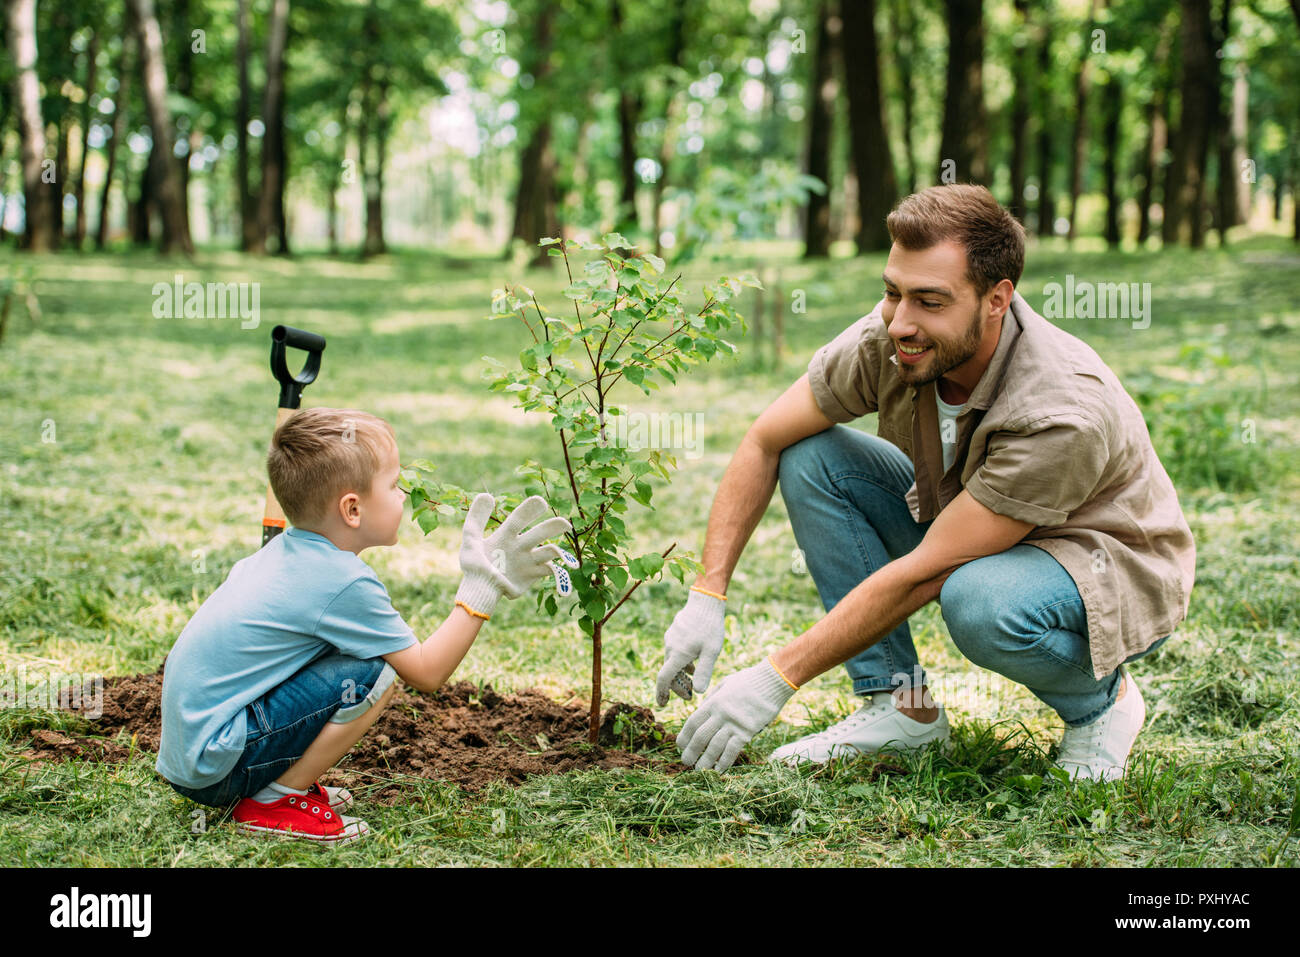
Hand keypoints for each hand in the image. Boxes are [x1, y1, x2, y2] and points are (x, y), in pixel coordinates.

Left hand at [454, 493, 572, 618]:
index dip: (530, 509)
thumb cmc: (473, 565)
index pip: (520, 518)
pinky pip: (551, 570)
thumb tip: (487, 495)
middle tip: (565, 524)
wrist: (478, 590)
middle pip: (542, 532)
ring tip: (562, 556)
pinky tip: (562, 575)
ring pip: (550, 551)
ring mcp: (528, 560)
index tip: (541, 502)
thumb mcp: (471, 539)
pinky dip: (559, 572)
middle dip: (554, 527)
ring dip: (558, 552)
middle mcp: (521, 545)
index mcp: (507, 535)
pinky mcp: (533, 574)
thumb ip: (476, 518)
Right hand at [655, 587, 726, 706]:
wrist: (705, 602)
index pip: (664, 678)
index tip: (662, 704)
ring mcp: (671, 639)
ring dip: (680, 674)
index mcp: (678, 654)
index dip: (662, 692)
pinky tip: (693, 664)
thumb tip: (699, 692)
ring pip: (672, 662)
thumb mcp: (712, 652)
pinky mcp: (674, 632)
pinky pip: (674, 652)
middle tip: (690, 696)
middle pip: (669, 672)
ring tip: (693, 681)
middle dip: (677, 686)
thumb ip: (704, 672)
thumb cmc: (711, 627)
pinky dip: (681, 662)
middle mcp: (670, 647)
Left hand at [676, 657, 796, 771]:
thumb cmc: (750, 680)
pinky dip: (724, 761)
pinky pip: (733, 749)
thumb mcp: (726, 683)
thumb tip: (702, 710)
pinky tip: (719, 770)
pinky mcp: (748, 731)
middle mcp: (721, 714)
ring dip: (705, 761)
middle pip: (701, 736)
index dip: (684, 736)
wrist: (773, 680)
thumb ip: (713, 697)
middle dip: (691, 751)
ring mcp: (734, 723)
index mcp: (714, 702)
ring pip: (715, 746)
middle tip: (685, 762)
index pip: (693, 722)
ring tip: (699, 770)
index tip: (680, 746)